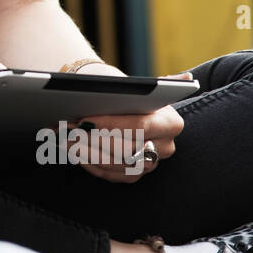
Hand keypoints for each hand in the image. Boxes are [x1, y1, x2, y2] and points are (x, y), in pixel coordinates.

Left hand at [72, 70, 191, 182]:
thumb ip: (150, 86)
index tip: (86, 119)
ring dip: (88, 152)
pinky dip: (89, 163)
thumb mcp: (136, 87)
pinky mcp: (134, 174)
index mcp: (170, 123)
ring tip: (66, 139)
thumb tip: (186, 78)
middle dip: (95, 139)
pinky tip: (73, 151)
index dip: (112, 124)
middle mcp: (165, 147)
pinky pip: (111, 175)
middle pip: (128, 149)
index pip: (141, 126)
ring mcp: (150, 164)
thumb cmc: (127, 96)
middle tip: (70, 130)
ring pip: (117, 164)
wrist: (121, 108)